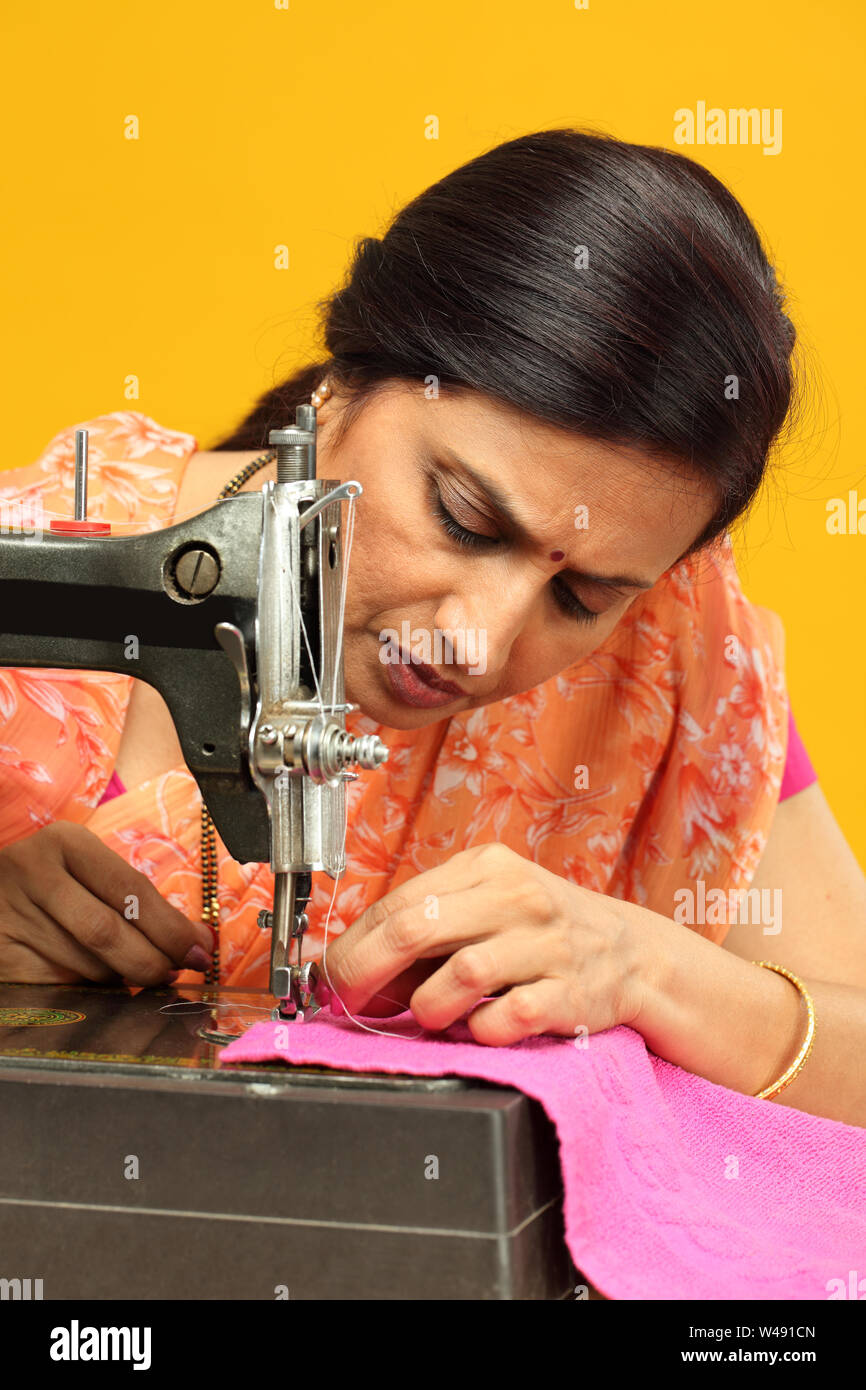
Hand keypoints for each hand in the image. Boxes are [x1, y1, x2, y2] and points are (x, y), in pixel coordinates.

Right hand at [0, 821, 213, 985]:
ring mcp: (9, 914)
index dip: (171, 927)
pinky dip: (88, 991)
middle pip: (106, 931)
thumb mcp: (93, 873)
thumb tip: (200, 942)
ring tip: (131, 972)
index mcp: (66, 842)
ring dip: (120, 978)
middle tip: (173, 974)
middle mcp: (33, 872)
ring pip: (84, 965)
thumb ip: (142, 902)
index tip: (200, 952)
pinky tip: (95, 982)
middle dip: (151, 961)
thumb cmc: (56, 883)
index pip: (130, 889)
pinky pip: (59, 985)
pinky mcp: (0, 955)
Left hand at [320, 842, 652, 1044]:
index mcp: (488, 868)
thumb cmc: (543, 930)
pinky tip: (480, 1027)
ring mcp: (545, 946)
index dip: (353, 946)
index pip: (398, 903)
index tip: (330, 977)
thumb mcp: (489, 904)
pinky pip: (504, 1019)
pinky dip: (479, 1032)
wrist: (633, 955)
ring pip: (458, 976)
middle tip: (351, 1002)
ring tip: (432, 1014)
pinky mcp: (568, 994)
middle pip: (414, 930)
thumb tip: (347, 962)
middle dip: (366, 974)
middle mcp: (516, 899)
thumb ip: (428, 924)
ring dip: (428, 1007)